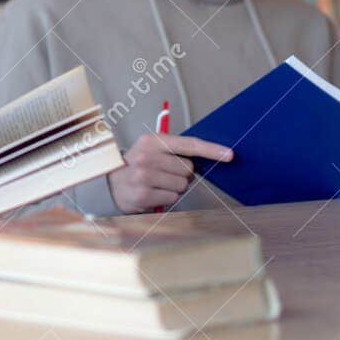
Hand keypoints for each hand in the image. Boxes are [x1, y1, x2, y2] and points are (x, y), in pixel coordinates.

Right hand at [108, 133, 234, 212]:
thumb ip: (176, 150)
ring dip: (174, 188)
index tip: (229, 154)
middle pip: (188, 169)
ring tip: (157, 184)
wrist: (110, 182)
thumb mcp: (152, 149)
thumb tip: (206, 158)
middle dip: (181, 174)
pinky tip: (152, 193)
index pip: (189, 144)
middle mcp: (147, 156)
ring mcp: (143, 176)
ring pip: (182, 185)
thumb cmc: (137, 165)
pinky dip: (166, 198)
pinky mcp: (143, 195)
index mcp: (152, 141)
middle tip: (164, 174)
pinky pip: (172, 198)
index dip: (211, 150)